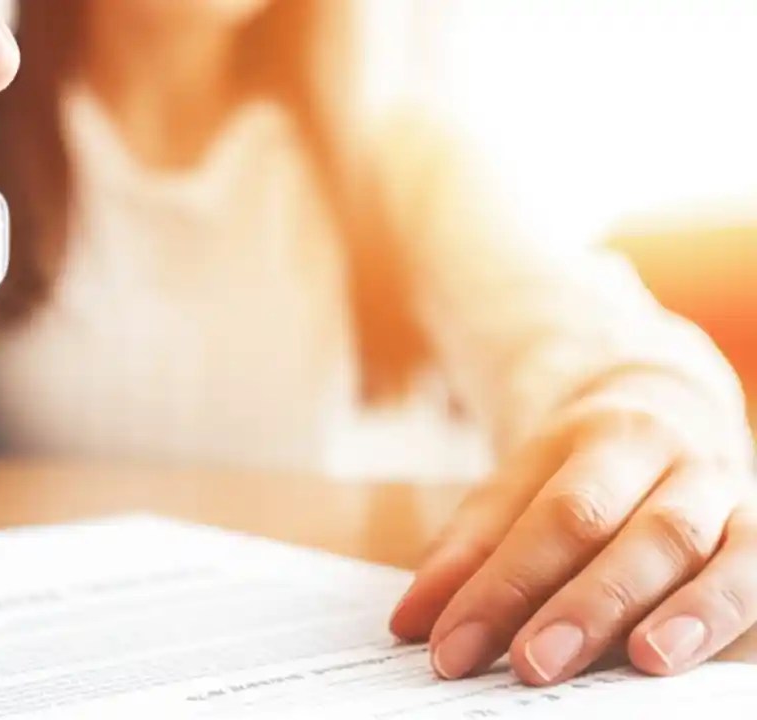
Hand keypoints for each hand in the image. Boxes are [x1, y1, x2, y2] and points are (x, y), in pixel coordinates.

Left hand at [390, 372, 756, 684]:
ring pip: (687, 544)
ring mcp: (714, 487)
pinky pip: (751, 568)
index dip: (495, 589)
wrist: (668, 409)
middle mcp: (657, 455)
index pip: (539, 518)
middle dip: (572, 604)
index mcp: (586, 437)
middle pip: (612, 528)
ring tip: (641, 661)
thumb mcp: (515, 492)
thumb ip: (465, 556)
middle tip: (529, 665)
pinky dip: (718, 611)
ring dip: (667, 608)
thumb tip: (409, 624)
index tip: (448, 650)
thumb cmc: (577, 476)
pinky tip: (686, 656)